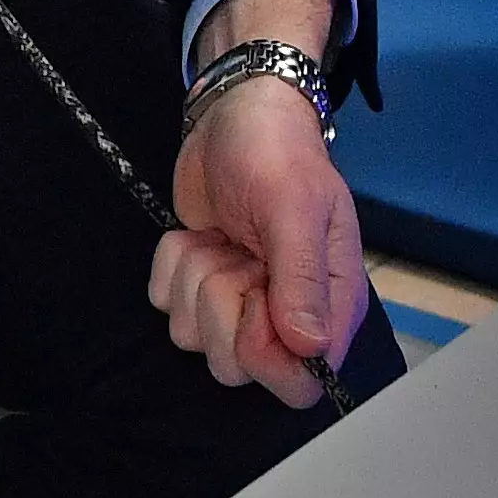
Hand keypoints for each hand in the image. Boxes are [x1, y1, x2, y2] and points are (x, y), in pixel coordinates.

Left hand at [155, 76, 365, 407]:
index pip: (301, 382)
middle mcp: (288, 315)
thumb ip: (302, 277)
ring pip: (193, 336)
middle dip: (221, 305)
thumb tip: (310, 349)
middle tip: (238, 254)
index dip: (266, 354)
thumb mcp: (294, 206)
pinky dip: (173, 264)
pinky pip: (165, 304)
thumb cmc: (276, 153)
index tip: (253, 299)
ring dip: (195, 277)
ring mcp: (239, 302)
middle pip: (238, 366)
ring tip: (223, 237)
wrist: (236, 115)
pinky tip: (199, 234)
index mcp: (331, 304)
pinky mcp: (198, 286)